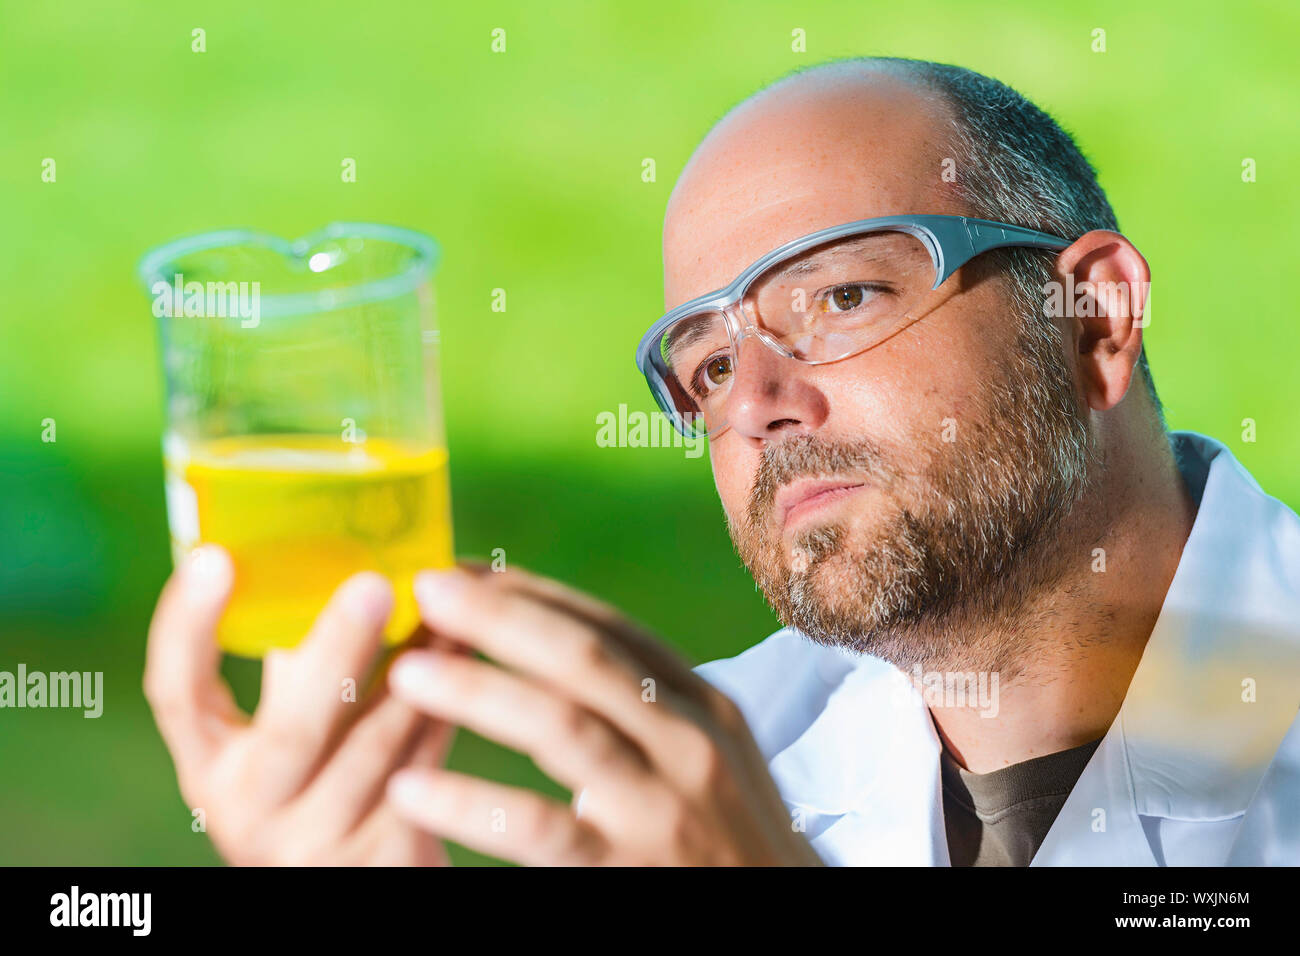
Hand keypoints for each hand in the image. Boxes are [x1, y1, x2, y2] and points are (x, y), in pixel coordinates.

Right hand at [144, 545, 454, 865]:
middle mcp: (250, 810)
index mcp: (212, 767)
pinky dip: (447, 708)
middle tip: (374, 583)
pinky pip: (424, 770)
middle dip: (336, 649)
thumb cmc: (329, 788)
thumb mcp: (291, 745)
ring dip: (419, 669)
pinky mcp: (383, 857)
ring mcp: (316, 842)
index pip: (178, 695)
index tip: (213, 555)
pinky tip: (470, 656)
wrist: (362, 885)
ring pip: (375, 747)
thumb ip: (298, 674)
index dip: (187, 626)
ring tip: (449, 605)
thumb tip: (332, 553)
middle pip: (290, 729)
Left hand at [384, 565, 820, 865]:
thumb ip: (643, 711)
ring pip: (561, 728)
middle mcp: (690, 743)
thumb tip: (543, 654)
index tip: (463, 568)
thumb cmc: (727, 843)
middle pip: (583, 659)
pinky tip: (412, 789)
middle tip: (425, 585)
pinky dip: (473, 803)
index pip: (608, 629)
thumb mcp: (706, 760)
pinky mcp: (631, 872)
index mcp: (702, 705)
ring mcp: (664, 807)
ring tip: (404, 673)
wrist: (782, 921)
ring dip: (476, 691)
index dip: (530, 593)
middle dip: (498, 616)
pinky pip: (541, 827)